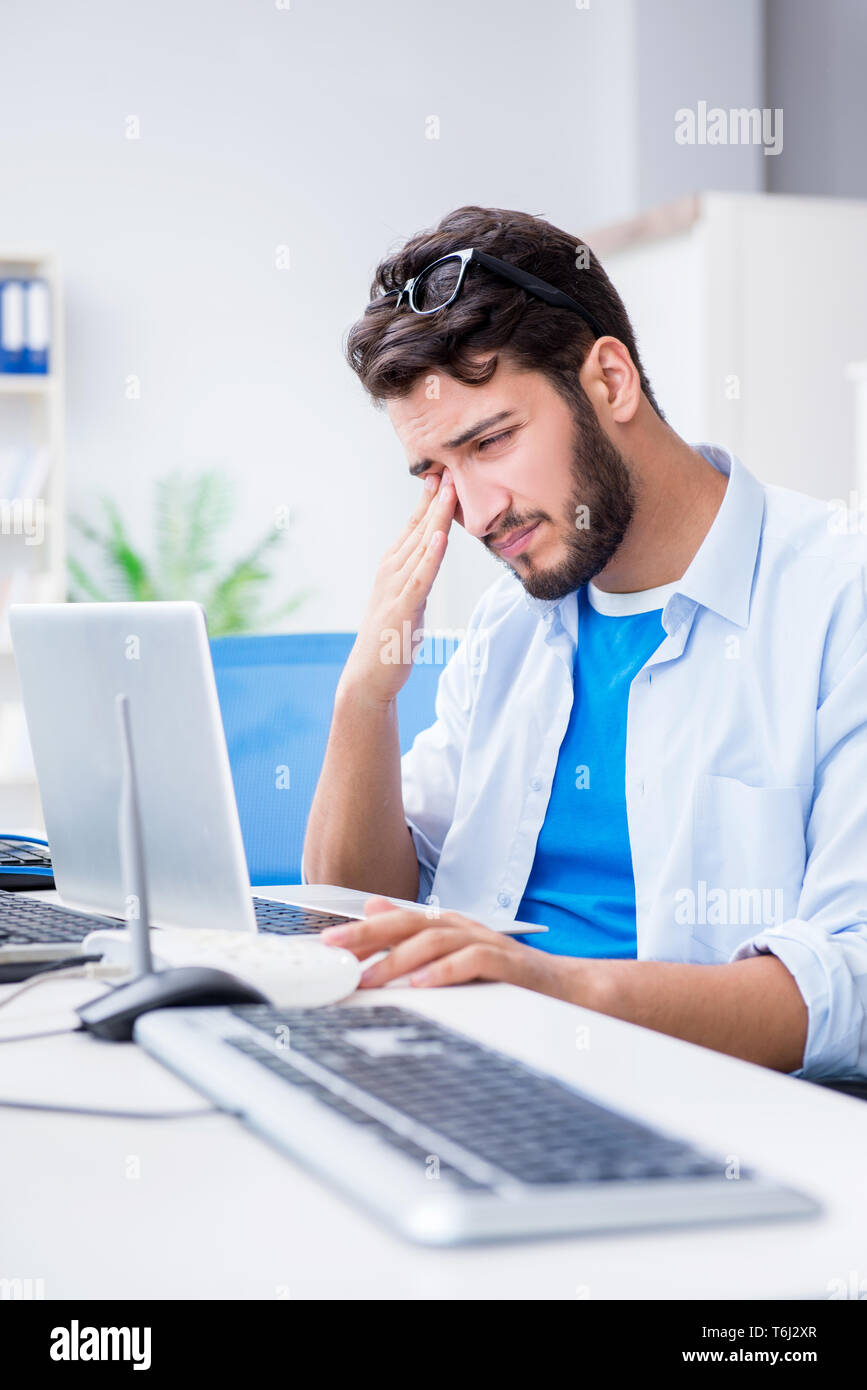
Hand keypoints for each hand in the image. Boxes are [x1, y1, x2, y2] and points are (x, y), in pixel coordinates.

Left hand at [321, 895, 575, 995]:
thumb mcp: (460, 955)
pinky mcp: (510, 965)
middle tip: (335, 949)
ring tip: (369, 977)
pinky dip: (445, 971)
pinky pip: (473, 961)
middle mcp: (467, 929)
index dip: (362, 929)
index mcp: (452, 927)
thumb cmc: (516, 977)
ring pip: (435, 941)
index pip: (400, 922)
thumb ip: (418, 935)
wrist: (577, 989)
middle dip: (368, 935)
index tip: (328, 943)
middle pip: (410, 923)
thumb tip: (374, 909)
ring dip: (397, 959)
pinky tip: (421, 984)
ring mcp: (489, 943)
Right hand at [338, 472, 456, 706]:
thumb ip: (419, 574)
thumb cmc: (390, 639)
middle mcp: (392, 572)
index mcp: (393, 567)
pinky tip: (440, 537)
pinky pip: (420, 578)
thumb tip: (433, 554)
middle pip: (419, 529)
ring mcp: (396, 589)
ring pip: (421, 547)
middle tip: (450, 467)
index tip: (443, 473)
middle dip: (436, 499)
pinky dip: (431, 557)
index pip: (414, 527)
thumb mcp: (408, 598)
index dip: (429, 500)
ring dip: (436, 518)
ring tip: (449, 491)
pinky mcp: (402, 609)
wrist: (368, 676)